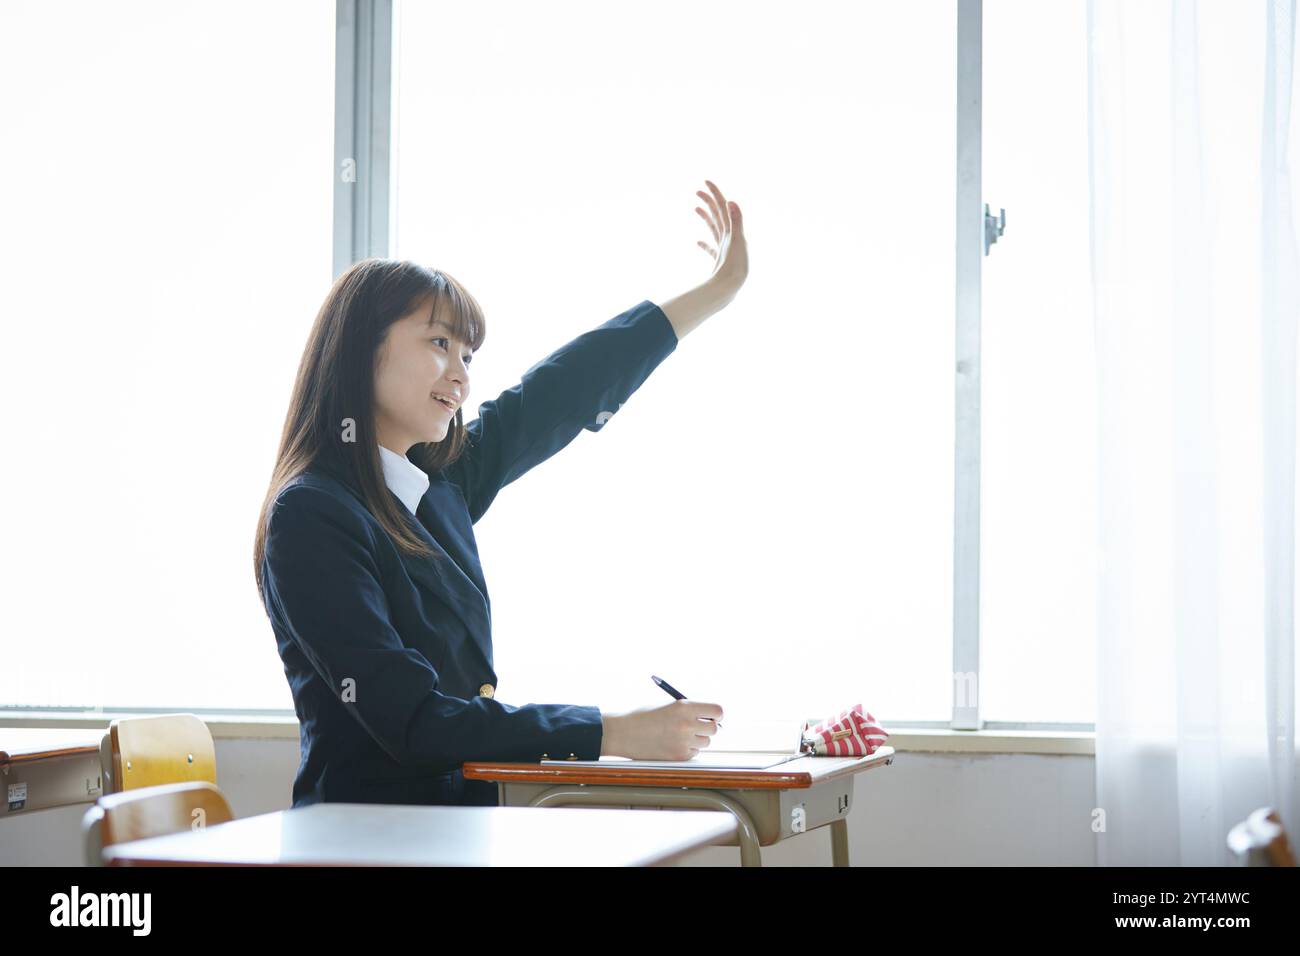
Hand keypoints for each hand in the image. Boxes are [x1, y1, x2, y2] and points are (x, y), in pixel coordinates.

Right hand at [599, 699, 724, 759]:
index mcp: (684, 706)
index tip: (712, 717)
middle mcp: (687, 724)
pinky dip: (687, 750)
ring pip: (705, 743)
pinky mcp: (678, 756)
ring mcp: (683, 741)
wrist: (622, 733)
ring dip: (697, 740)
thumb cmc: (643, 717)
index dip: (716, 714)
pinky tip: (672, 744)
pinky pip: (694, 753)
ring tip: (679, 736)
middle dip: (707, 728)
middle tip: (697, 727)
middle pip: (714, 729)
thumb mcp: (668, 706)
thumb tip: (710, 717)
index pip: (717, 711)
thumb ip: (689, 710)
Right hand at [694, 179, 747, 298]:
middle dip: (709, 201)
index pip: (723, 207)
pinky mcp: (719, 260)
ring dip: (706, 217)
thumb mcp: (738, 240)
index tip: (706, 182)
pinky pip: (711, 248)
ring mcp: (724, 248)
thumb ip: (736, 220)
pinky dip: (705, 243)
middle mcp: (729, 237)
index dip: (715, 193)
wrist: (733, 287)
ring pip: (714, 228)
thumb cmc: (736, 266)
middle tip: (698, 191)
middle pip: (717, 214)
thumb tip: (731, 200)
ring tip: (696, 207)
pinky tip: (698, 242)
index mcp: (732, 230)